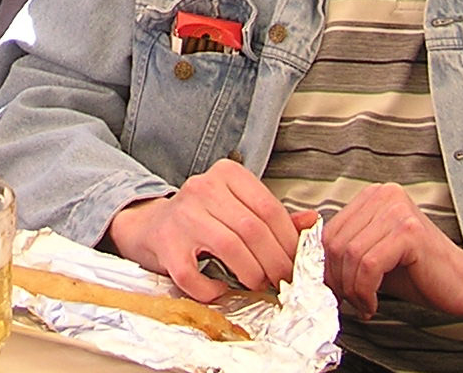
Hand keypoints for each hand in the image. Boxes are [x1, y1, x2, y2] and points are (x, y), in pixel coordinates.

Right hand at [105, 159, 300, 302]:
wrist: (150, 225)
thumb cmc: (201, 218)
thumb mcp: (237, 207)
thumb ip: (272, 216)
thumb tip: (312, 222)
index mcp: (226, 174)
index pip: (268, 207)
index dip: (288, 240)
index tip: (294, 261)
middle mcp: (202, 188)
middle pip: (252, 229)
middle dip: (274, 262)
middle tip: (280, 279)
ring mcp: (181, 215)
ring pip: (229, 248)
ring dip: (251, 274)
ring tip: (256, 283)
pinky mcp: (165, 244)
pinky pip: (193, 275)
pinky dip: (211, 289)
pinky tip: (219, 288)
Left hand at [321, 184, 462, 321]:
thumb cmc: (419, 273)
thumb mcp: (373, 256)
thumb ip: (345, 251)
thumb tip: (305, 262)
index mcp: (373, 196)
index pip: (329, 230)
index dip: (324, 266)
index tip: (332, 290)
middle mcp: (384, 195)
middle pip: (336, 242)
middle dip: (336, 280)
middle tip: (347, 302)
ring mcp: (397, 210)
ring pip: (349, 255)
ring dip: (351, 289)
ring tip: (363, 304)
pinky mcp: (408, 232)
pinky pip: (368, 265)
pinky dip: (364, 291)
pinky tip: (373, 304)